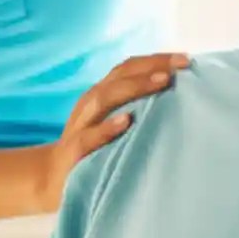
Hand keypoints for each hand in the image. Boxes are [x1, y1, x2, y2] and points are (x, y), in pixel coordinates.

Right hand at [36, 52, 189, 209]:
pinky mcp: (72, 151)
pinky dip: (106, 128)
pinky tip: (126, 121)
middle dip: (153, 66)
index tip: (187, 59)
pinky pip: (88, 138)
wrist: (51, 178)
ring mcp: (81, 125)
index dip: (157, 59)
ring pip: (105, 97)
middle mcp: (92, 103)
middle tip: (181, 64)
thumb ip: (138, 108)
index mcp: (103, 94)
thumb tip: (180, 98)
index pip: (130, 68)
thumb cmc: (96, 148)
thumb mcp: (115, 123)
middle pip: (121, 75)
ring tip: (162, 81)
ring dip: (135, 87)